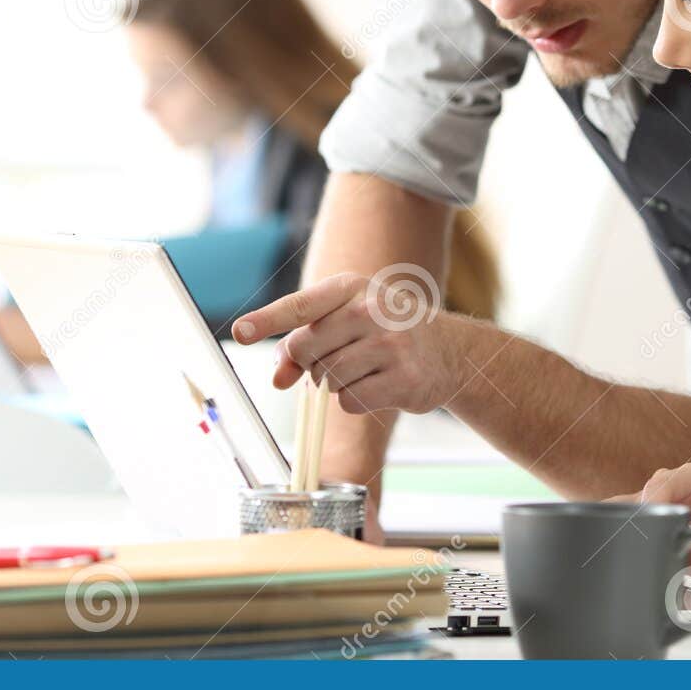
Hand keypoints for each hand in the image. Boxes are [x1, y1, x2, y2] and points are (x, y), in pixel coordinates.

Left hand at [232, 273, 462, 414]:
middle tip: (339, 357)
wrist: (450, 350)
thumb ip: (305, 342)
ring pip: (326, 380)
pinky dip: (356, 401)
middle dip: (311, 363)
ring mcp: (390, 344)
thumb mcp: (347, 320)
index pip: (300, 305)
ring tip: (365, 369)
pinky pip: (350, 402)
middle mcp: (371, 310)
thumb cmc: (387, 331)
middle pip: (306, 350)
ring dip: (335, 384)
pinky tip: (379, 385)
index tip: (240, 332)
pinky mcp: (403, 379)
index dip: (267, 320)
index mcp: (351, 287)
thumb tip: (277, 379)